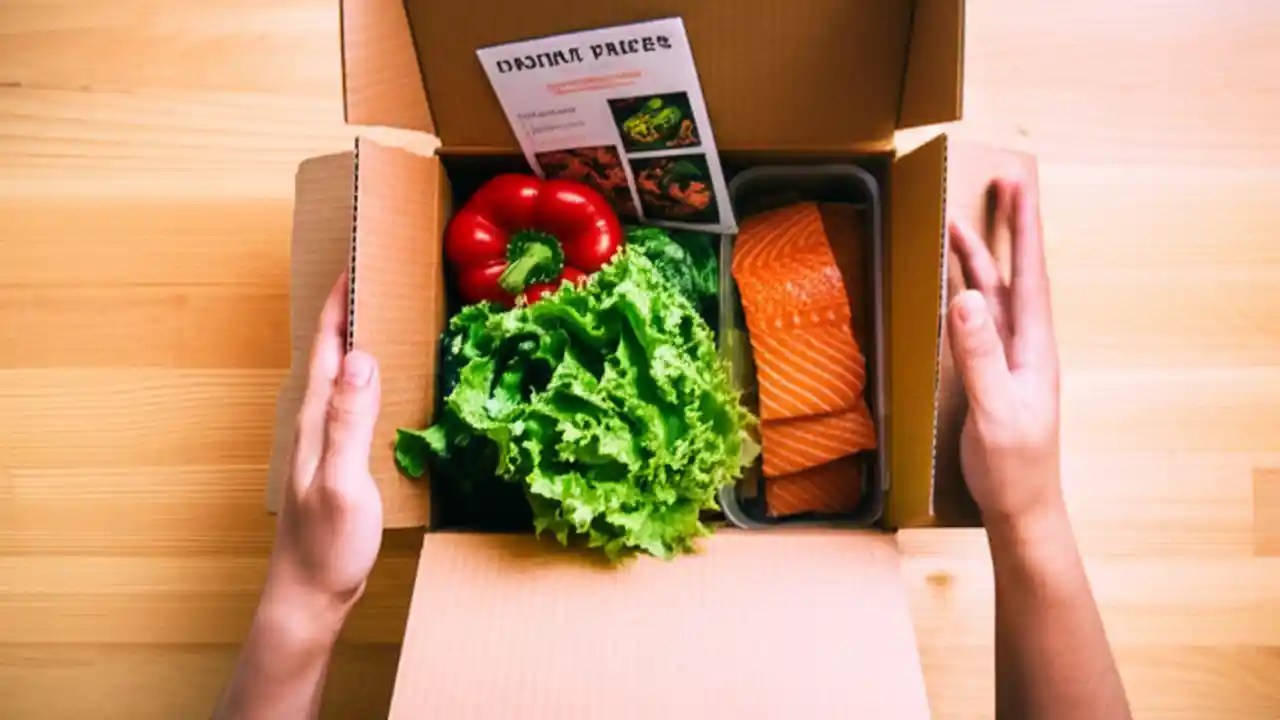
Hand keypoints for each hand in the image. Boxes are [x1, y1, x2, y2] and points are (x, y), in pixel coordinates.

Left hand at [267, 274, 382, 627]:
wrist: (308, 595)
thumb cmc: (325, 545)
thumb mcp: (344, 480)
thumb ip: (351, 420)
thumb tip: (362, 356)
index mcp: (314, 420)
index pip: (325, 347)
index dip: (337, 303)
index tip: (353, 262)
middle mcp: (313, 424)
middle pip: (327, 354)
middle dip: (344, 311)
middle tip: (369, 275)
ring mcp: (322, 444)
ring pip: (337, 377)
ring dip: (352, 342)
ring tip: (376, 315)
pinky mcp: (336, 462)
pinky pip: (349, 404)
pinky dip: (363, 379)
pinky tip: (379, 384)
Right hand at [948, 178, 1062, 534]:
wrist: (1023, 508)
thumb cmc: (1014, 466)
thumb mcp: (995, 411)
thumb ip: (980, 356)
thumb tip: (966, 299)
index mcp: (1034, 347)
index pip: (1030, 274)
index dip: (1024, 227)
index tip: (1017, 185)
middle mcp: (1027, 345)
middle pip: (1017, 274)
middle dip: (1008, 228)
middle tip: (1000, 185)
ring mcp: (1012, 359)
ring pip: (997, 295)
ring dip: (981, 260)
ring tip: (959, 228)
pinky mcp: (995, 374)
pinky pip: (983, 322)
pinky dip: (969, 294)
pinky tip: (957, 288)